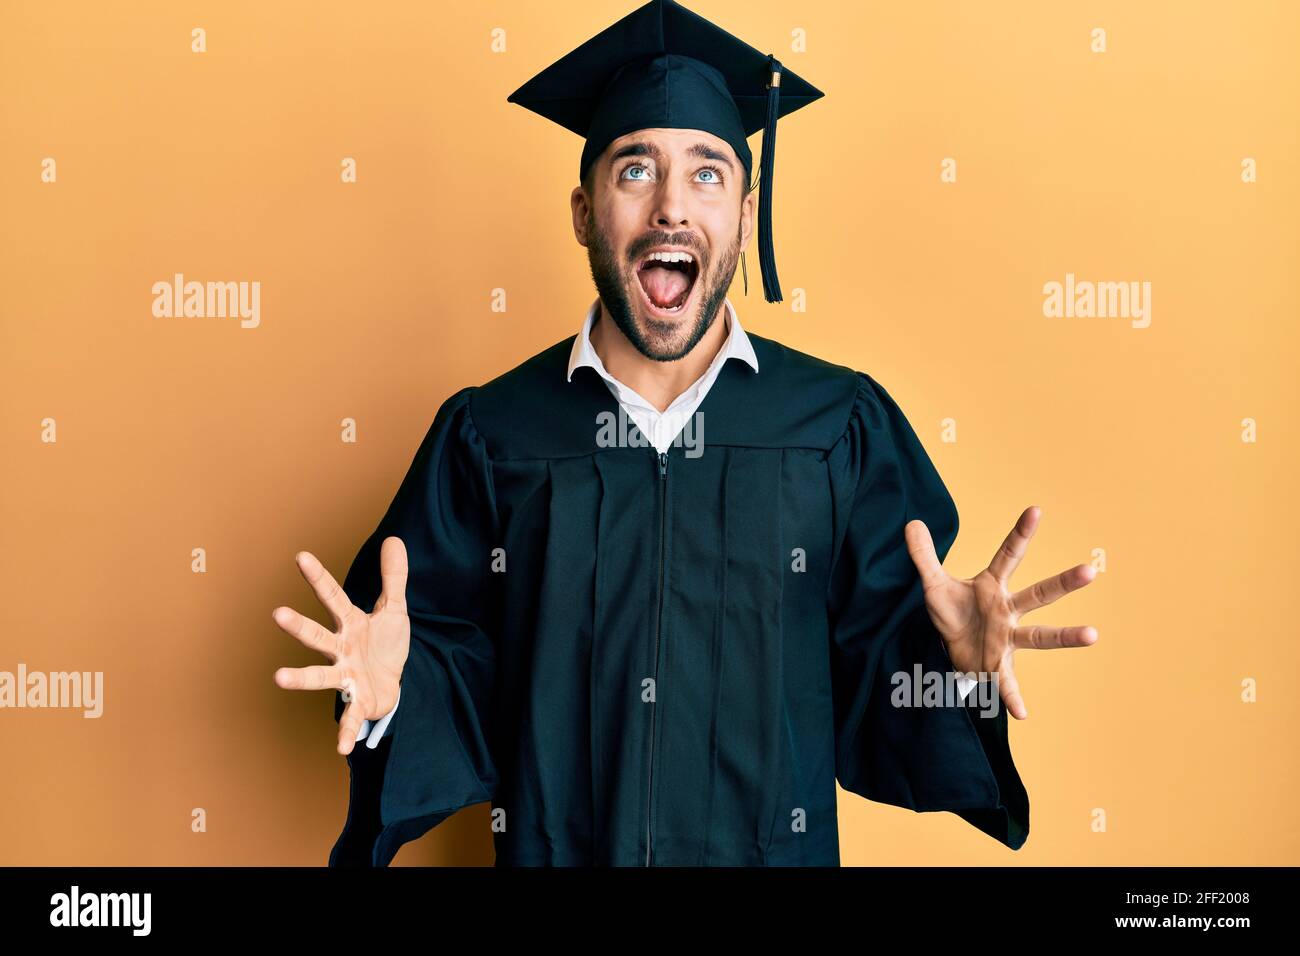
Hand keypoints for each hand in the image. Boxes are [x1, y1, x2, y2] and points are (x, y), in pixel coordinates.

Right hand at [272, 536, 410, 754]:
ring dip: (301, 678)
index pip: (333, 596)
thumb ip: (393, 577)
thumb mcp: (395, 609)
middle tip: (277, 613)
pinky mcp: (358, 700)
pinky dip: (345, 732)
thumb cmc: (384, 644)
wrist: (393, 684)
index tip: (301, 556)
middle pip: (318, 636)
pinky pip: (350, 717)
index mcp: (350, 624)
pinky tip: (342, 748)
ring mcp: (345, 676)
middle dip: (299, 626)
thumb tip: (393, 539)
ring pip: (321, 676)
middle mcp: (341, 650)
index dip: (319, 577)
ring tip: (279, 678)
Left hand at [905, 505, 1097, 719]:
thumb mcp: (933, 584)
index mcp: (993, 586)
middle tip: (1090, 570)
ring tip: (1093, 634)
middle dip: (1063, 583)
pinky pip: (1007, 683)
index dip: (1021, 533)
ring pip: (1039, 636)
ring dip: (1065, 636)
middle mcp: (1008, 610)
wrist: (949, 649)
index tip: (1036, 509)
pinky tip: (1022, 713)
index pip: (1008, 555)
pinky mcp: (997, 665)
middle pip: (1038, 593)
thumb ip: (924, 555)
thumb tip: (911, 522)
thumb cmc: (952, 612)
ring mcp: (1007, 639)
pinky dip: (1012, 697)